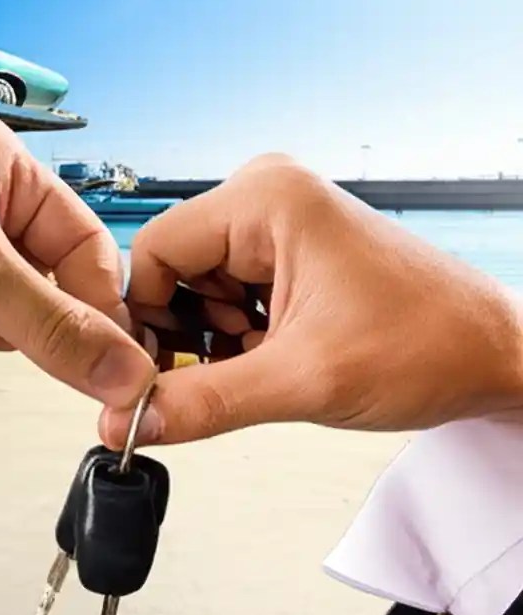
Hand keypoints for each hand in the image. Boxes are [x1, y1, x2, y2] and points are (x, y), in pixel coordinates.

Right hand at [106, 153, 522, 445]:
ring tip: (262, 365)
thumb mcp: (302, 381)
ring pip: (199, 285)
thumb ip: (203, 401)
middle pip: (175, 269)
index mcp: (266, 198)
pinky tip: (273, 356)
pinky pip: (229, 290)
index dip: (145, 319)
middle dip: (188, 332)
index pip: (154, 251)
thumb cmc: (431, 345)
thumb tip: (128, 418)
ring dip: (214, 337)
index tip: (149, 373)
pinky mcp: (293, 248)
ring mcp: (282, 221)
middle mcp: (269, 196)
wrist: (496, 358)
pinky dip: (237, 333)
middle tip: (219, 374)